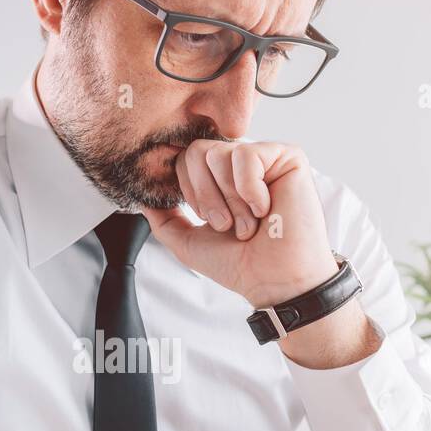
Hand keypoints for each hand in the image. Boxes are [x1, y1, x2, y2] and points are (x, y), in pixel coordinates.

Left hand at [142, 139, 336, 308]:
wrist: (273, 279)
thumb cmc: (238, 263)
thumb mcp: (187, 241)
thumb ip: (163, 218)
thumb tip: (143, 197)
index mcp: (219, 179)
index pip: (184, 159)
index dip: (189, 192)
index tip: (210, 221)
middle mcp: (239, 164)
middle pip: (197, 151)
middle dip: (206, 196)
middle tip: (227, 225)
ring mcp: (264, 158)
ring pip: (220, 154)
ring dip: (230, 200)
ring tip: (249, 224)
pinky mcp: (288, 157)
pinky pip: (248, 156)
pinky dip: (250, 190)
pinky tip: (265, 209)